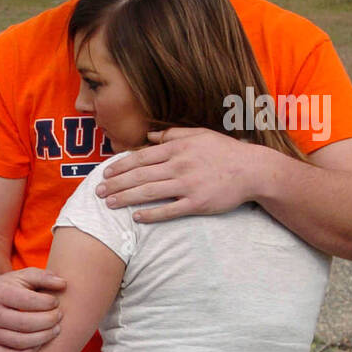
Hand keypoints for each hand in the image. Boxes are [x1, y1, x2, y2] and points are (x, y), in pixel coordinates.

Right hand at [0, 268, 65, 351]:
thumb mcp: (28, 276)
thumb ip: (46, 277)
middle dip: (49, 321)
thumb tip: (63, 284)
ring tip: (55, 329)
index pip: (27, 301)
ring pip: (20, 342)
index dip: (48, 303)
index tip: (56, 302)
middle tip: (59, 317)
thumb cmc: (17, 288)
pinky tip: (40, 343)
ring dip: (44, 338)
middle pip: (25, 324)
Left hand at [98, 128, 257, 221]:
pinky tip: (136, 217)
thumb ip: (172, 134)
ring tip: (109, 204)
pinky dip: (151, 214)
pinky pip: (169, 210)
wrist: (253, 170)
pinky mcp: (198, 203)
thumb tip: (149, 137)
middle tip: (98, 192)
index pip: (141, 158)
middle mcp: (180, 166)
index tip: (105, 173)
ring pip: (150, 192)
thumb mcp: (199, 135)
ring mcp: (188, 185)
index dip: (120, 166)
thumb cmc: (224, 151)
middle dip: (116, 184)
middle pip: (140, 175)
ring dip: (126, 199)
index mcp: (178, 148)